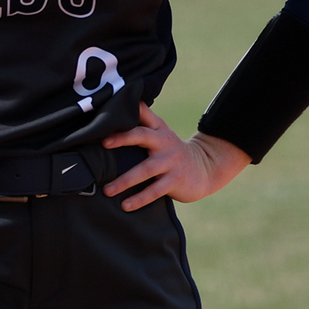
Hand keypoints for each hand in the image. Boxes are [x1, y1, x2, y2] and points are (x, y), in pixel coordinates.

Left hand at [101, 102, 250, 211]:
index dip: (126, 113)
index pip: (141, 116)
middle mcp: (163, 142)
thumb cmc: (171, 150)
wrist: (205, 168)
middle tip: (104, 144)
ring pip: (144, 170)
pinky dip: (139, 199)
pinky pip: (154, 191)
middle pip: (142, 136)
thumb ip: (143, 117)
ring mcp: (170, 162)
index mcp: (158, 129)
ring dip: (124, 181)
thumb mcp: (161, 131)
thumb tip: (120, 102)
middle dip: (123, 138)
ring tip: (107, 190)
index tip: (108, 115)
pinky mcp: (174, 181)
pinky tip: (126, 206)